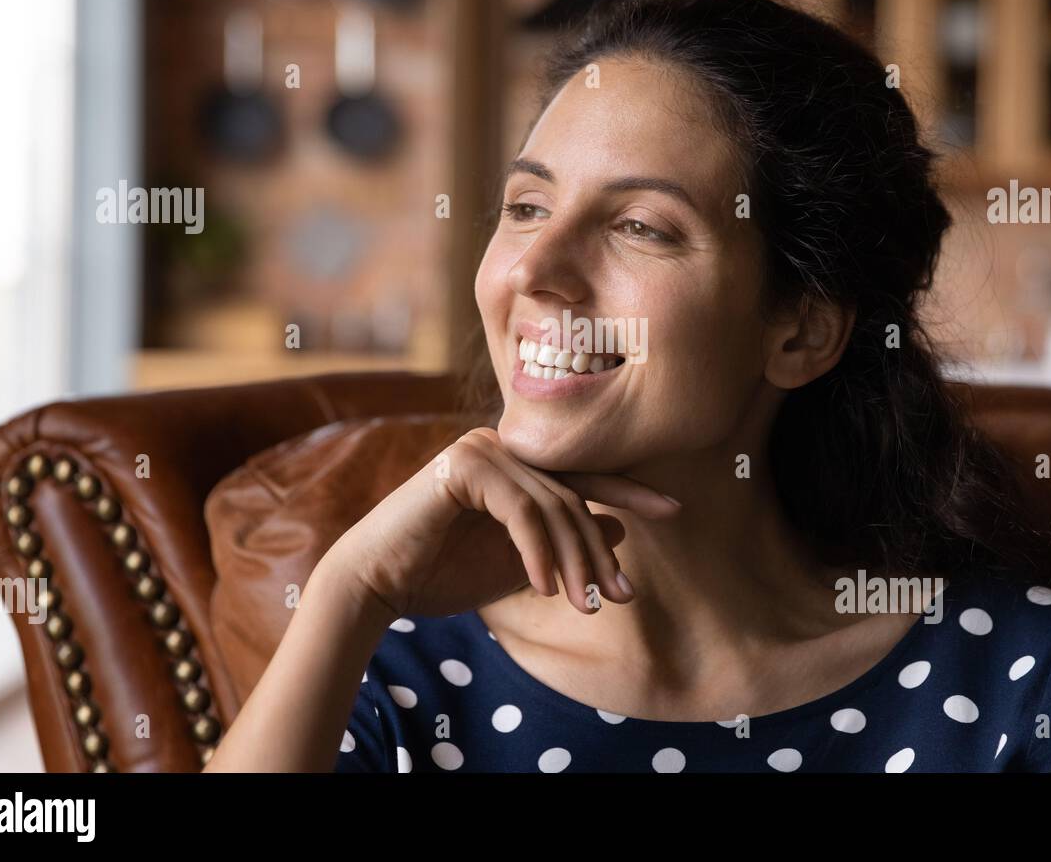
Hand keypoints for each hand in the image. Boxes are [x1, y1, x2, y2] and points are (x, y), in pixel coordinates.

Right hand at [327, 427, 678, 618]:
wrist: (377, 585)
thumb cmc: (442, 575)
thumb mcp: (520, 566)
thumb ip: (564, 546)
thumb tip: (620, 532)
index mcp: (514, 464)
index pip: (582, 476)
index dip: (630, 491)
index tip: (673, 510)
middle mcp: (500, 446)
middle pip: (572, 496)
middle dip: (599, 552)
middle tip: (619, 596)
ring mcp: (481, 449)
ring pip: (552, 505)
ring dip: (573, 560)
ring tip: (584, 605)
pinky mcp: (464, 465)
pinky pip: (521, 510)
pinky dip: (537, 552)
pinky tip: (542, 589)